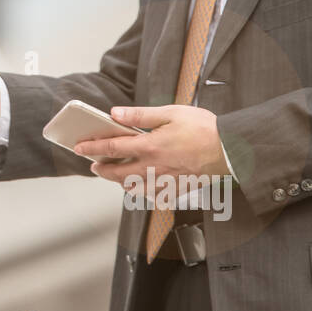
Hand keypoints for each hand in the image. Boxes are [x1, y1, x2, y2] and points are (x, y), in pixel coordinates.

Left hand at [74, 104, 226, 186]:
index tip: (80, 148)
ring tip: (116, 176)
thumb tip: (115, 114)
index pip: (112, 149)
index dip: (92, 148)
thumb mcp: (170, 113)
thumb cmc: (203, 128)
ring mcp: (166, 181)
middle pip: (119, 174)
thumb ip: (140, 116)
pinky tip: (142, 187)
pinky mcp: (178, 189)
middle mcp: (154, 167)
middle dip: (102, 170)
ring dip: (120, 183)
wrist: (231, 149)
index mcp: (150, 147)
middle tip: (94, 166)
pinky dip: (144, 193)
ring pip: (135, 189)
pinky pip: (155, 197)